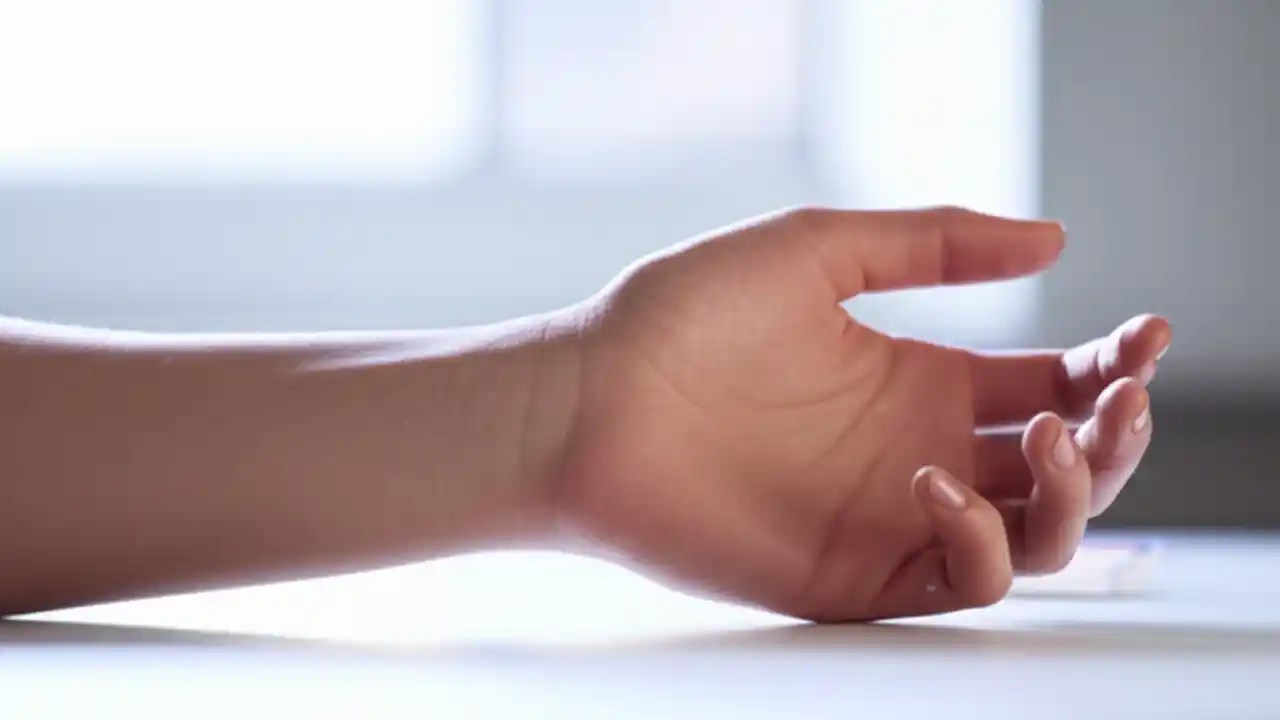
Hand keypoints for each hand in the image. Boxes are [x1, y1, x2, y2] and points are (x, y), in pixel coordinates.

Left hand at [557, 207, 1169, 620]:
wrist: (588, 399)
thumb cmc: (682, 318)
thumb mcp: (818, 250)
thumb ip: (933, 242)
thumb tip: (1054, 236)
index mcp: (916, 380)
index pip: (1048, 385)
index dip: (1112, 366)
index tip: (1143, 335)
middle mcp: (916, 452)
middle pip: (1063, 468)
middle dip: (1116, 433)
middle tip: (1116, 392)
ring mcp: (889, 518)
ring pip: (1038, 536)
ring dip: (1073, 490)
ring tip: (1046, 429)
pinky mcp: (855, 576)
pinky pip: (963, 581)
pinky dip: (982, 539)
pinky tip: (934, 479)